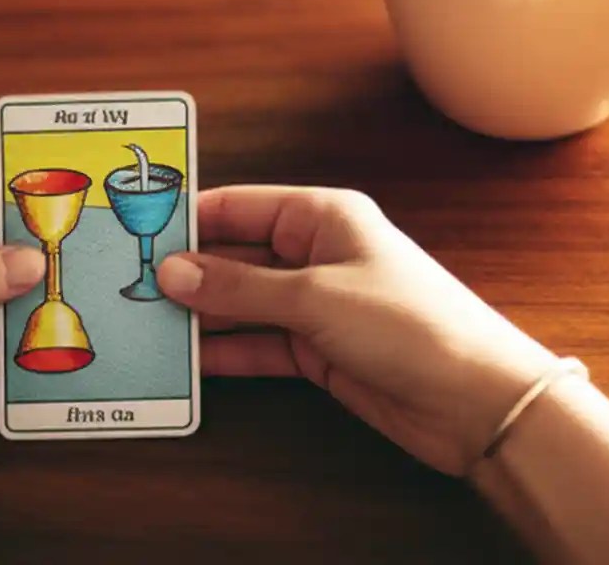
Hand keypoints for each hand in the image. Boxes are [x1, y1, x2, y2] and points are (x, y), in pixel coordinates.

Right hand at [156, 186, 557, 475]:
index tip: (139, 233)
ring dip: (200, 315)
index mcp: (323, 216)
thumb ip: (239, 286)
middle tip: (132, 287)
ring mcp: (315, 304)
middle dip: (187, 273)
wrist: (476, 401)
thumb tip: (174, 271)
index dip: (189, 220)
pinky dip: (225, 351)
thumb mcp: (315, 298)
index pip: (239, 207)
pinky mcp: (317, 350)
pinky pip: (257, 343)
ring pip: (241, 303)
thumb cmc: (414, 326)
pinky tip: (187, 359)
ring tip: (147, 325)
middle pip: (234, 256)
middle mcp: (316, 254)